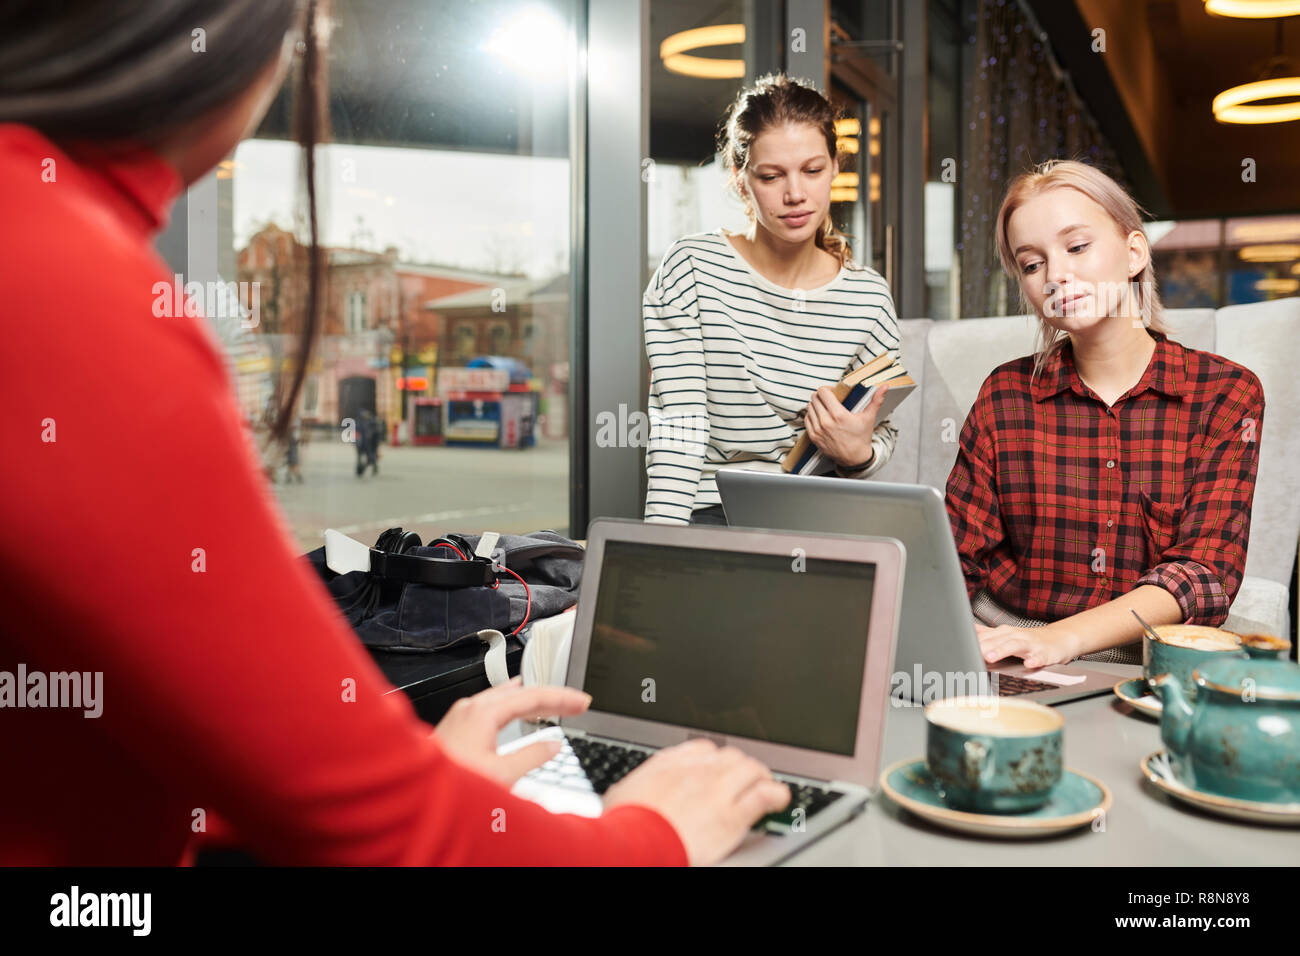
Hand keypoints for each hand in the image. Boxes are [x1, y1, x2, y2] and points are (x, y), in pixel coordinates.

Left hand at [434, 677, 591, 785]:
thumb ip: (532, 756)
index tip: (582, 702)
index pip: (533, 696)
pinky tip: (508, 706)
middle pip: (518, 693)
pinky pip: (488, 704)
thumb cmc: (449, 785)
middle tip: (574, 703)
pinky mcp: (453, 726)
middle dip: (549, 697)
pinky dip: (509, 703)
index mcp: (483, 713)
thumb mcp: (501, 774)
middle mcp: (470, 708)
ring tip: (547, 699)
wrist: (413, 795)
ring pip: (502, 696)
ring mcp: (459, 715)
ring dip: (528, 698)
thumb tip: (552, 744)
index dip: (562, 698)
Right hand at [603, 739, 790, 865]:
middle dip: (742, 766)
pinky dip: (776, 795)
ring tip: (767, 785)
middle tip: (747, 778)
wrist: (633, 843)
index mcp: (671, 763)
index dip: (717, 760)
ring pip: (752, 770)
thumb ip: (643, 784)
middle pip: (731, 756)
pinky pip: (764, 795)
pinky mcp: (732, 815)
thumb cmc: (623, 824)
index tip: (720, 769)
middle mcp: (697, 770)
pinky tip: (780, 798)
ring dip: (762, 777)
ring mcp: (717, 790)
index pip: (705, 748)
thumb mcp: (626, 792)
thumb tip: (637, 789)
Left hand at [804, 383, 886, 467]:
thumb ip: (876, 400)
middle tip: (829, 399)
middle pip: (814, 398)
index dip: (827, 389)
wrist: (855, 458)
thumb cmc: (861, 438)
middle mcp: (826, 422)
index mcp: (838, 415)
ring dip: (816, 405)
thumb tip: (884, 387)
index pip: (823, 392)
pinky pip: (807, 419)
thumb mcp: (869, 417)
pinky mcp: (813, 437)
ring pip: (809, 407)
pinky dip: (812, 415)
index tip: (833, 392)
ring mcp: (818, 430)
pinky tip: (820, 416)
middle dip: (821, 396)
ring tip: (825, 408)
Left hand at [975, 623, 1076, 668]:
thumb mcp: (1007, 634)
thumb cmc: (1031, 639)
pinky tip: (1028, 664)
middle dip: (983, 646)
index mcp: (1005, 633)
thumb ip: (988, 633)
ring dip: (1002, 650)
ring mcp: (1031, 644)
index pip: (986, 636)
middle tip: (970, 653)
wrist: (1061, 638)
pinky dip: (1034, 660)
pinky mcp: (1046, 653)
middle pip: (996, 639)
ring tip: (990, 657)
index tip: (959, 648)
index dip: (972, 642)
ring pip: (1015, 645)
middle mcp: (1016, 636)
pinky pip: (1040, 657)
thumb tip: (968, 629)